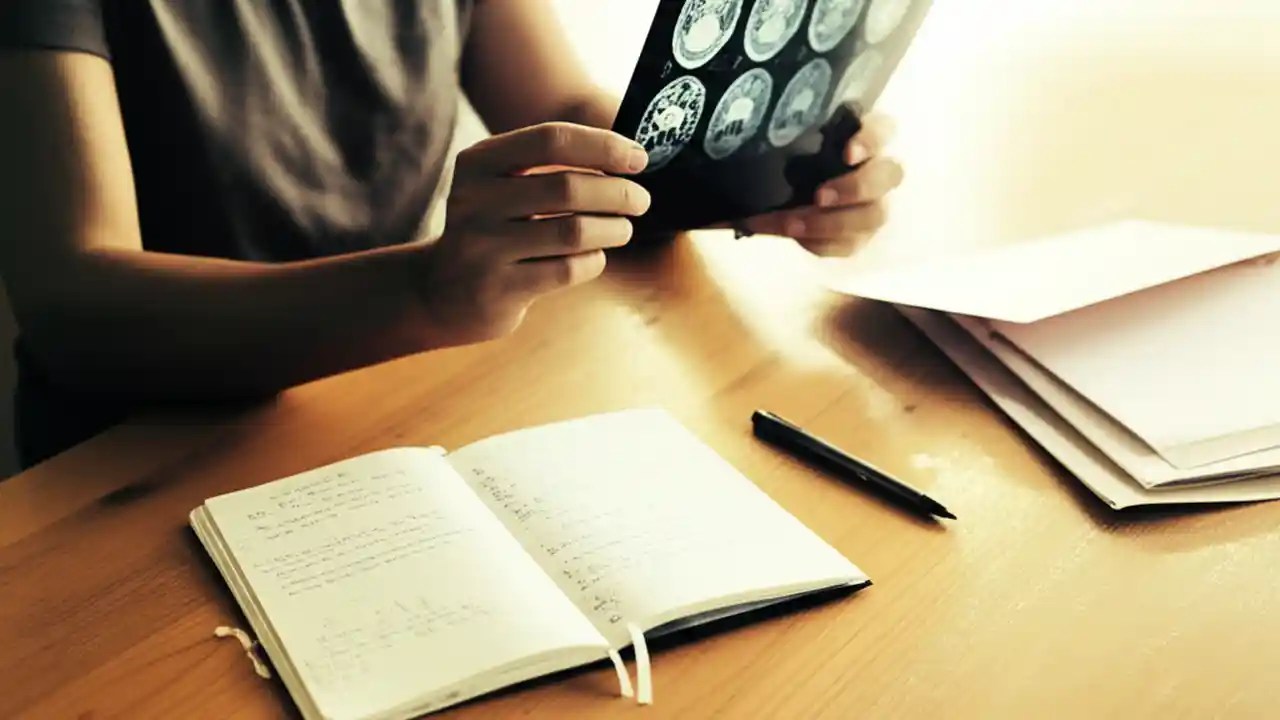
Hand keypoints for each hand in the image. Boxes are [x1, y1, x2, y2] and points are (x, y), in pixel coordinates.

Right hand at [415, 122, 650, 342]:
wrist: (439, 291)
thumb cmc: (492, 229)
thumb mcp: (501, 186)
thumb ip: (550, 167)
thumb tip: (627, 156)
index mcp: (478, 163)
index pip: (550, 140)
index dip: (603, 146)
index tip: (638, 158)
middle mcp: (474, 200)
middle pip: (567, 188)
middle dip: (617, 192)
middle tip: (641, 200)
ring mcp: (482, 247)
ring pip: (572, 232)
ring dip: (613, 229)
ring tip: (623, 229)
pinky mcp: (498, 289)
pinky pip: (567, 270)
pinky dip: (593, 260)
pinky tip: (594, 256)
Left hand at [740, 114, 903, 255]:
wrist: (781, 194)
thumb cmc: (789, 159)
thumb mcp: (783, 148)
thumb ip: (773, 146)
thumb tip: (739, 147)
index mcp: (862, 136)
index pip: (883, 130)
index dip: (871, 140)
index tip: (848, 153)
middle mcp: (876, 169)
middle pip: (889, 176)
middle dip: (856, 187)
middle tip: (819, 196)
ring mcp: (873, 204)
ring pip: (874, 216)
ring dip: (833, 222)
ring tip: (794, 224)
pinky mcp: (860, 236)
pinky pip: (850, 245)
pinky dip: (821, 243)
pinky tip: (796, 238)